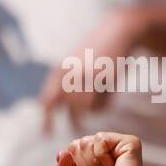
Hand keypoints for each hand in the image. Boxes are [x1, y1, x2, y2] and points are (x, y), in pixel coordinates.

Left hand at [40, 10, 142, 134]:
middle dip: (74, 118)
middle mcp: (68, 74)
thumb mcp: (76, 64)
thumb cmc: (98, 51)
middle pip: (68, 108)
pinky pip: (100, 104)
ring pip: (85, 109)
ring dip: (94, 107)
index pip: (47, 101)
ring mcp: (85, 76)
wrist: (119, 30)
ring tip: (102, 94)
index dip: (46, 120)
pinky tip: (110, 91)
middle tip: (77, 126)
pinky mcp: (103, 78)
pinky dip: (105, 103)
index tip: (46, 135)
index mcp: (58, 71)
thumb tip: (59, 111)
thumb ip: (65, 85)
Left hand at [55, 132, 155, 165]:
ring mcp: (118, 144)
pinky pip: (100, 139)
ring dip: (91, 163)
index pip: (72, 148)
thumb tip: (61, 152)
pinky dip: (101, 156)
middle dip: (82, 165)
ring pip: (86, 141)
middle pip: (77, 144)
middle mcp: (107, 147)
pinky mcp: (130, 143)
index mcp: (95, 155)